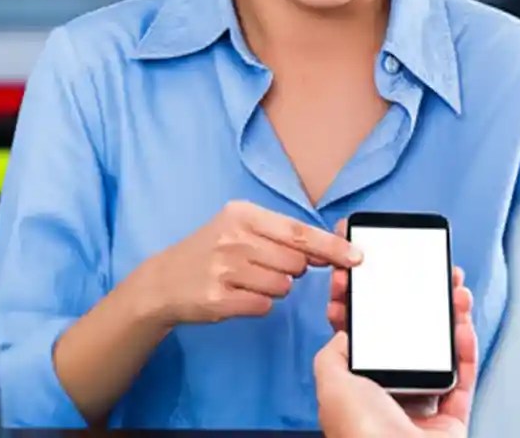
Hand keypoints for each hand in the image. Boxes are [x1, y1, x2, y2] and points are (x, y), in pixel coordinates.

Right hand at [135, 201, 362, 325]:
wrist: (163, 281)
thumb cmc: (211, 252)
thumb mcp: (240, 228)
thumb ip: (281, 235)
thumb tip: (328, 251)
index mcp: (243, 214)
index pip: (299, 231)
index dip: (331, 246)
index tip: (356, 257)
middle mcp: (234, 238)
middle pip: (295, 262)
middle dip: (293, 270)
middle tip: (267, 267)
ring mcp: (224, 269)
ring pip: (283, 286)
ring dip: (274, 288)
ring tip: (248, 280)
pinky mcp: (218, 298)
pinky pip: (263, 305)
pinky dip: (258, 303)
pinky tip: (238, 294)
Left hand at [314, 290, 477, 437]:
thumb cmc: (361, 434)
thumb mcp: (332, 383)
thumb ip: (332, 354)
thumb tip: (344, 332)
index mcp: (361, 390)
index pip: (371, 342)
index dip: (380, 310)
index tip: (386, 283)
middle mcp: (392, 397)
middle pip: (412, 343)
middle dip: (423, 310)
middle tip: (431, 281)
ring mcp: (423, 408)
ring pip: (442, 355)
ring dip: (451, 321)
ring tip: (455, 292)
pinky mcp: (452, 418)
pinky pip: (464, 378)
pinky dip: (466, 351)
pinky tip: (464, 325)